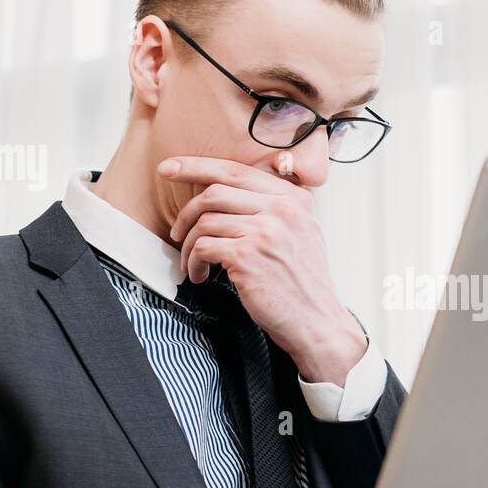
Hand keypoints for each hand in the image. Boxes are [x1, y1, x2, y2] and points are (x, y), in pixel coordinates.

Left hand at [162, 156, 365, 384]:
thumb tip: (232, 193)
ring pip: (205, 221)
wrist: (317, 321)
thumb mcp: (303, 233)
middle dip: (186, 212)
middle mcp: (281, 210)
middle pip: (215, 192)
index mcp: (293, 199)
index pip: (236, 170)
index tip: (170, 168)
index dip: (196, 166)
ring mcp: (264, 232)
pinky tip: (200, 274)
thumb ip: (276, 208)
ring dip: (189, 245)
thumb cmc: (304, 283)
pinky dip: (193, 262)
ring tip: (192, 263)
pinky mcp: (247, 257)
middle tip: (177, 231)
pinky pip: (203, 247)